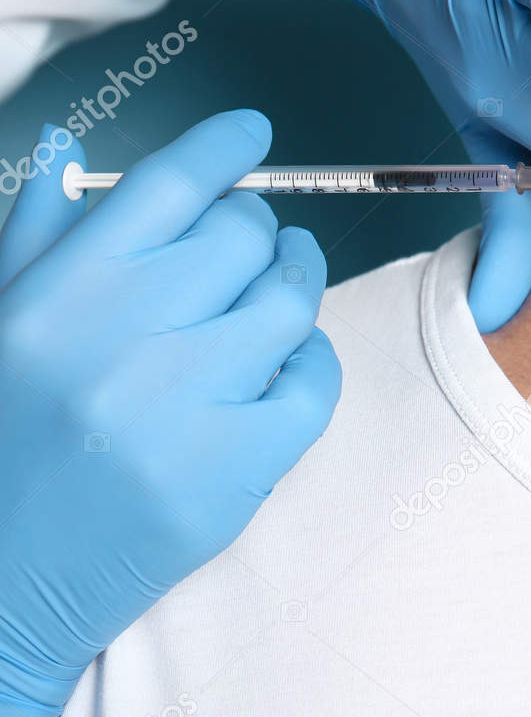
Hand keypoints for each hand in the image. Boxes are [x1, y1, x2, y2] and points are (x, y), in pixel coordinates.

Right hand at [0, 113, 341, 716]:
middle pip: (241, 235)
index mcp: (58, 295)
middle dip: (254, 228)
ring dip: (293, 284)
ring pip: (288, 302)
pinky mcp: (231, 473)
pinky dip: (311, 363)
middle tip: (250, 241)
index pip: (165, 184)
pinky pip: (314, 383)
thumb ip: (37, 233)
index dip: (222, 147)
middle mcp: (120, 342)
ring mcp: (181, 410)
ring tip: (277, 287)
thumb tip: (68, 146)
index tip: (250, 132)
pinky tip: (282, 365)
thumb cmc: (2, 440)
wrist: (0, 584)